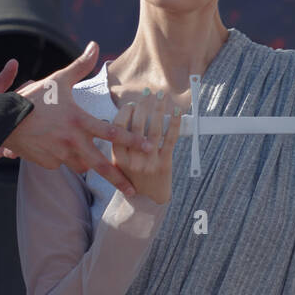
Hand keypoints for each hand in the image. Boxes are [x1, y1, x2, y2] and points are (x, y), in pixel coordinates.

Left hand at [0, 59, 21, 196]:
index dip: (6, 75)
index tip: (13, 62)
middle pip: (13, 106)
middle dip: (23, 100)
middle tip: (33, 94)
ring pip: (15, 128)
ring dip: (21, 126)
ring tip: (26, 122)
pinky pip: (8, 151)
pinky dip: (11, 151)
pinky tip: (12, 152)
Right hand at [4, 42, 143, 194]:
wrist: (4, 121)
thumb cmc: (33, 99)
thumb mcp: (58, 80)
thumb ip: (80, 66)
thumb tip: (95, 46)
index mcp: (79, 121)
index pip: (112, 133)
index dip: (132, 141)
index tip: (149, 148)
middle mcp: (72, 142)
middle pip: (100, 165)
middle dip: (118, 179)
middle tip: (132, 190)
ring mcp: (59, 155)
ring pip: (81, 165)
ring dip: (87, 163)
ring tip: (87, 156)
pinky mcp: (48, 163)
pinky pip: (61, 164)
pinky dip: (63, 158)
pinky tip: (55, 147)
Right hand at [107, 89, 181, 204]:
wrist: (147, 201)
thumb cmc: (133, 178)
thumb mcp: (119, 164)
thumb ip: (119, 145)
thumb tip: (125, 117)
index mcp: (118, 158)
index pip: (118, 129)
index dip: (125, 113)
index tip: (132, 104)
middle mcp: (132, 160)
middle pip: (137, 126)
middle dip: (143, 106)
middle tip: (148, 93)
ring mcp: (149, 162)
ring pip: (154, 130)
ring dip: (158, 109)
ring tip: (161, 96)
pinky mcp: (164, 164)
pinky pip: (170, 140)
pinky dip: (174, 124)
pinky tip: (177, 112)